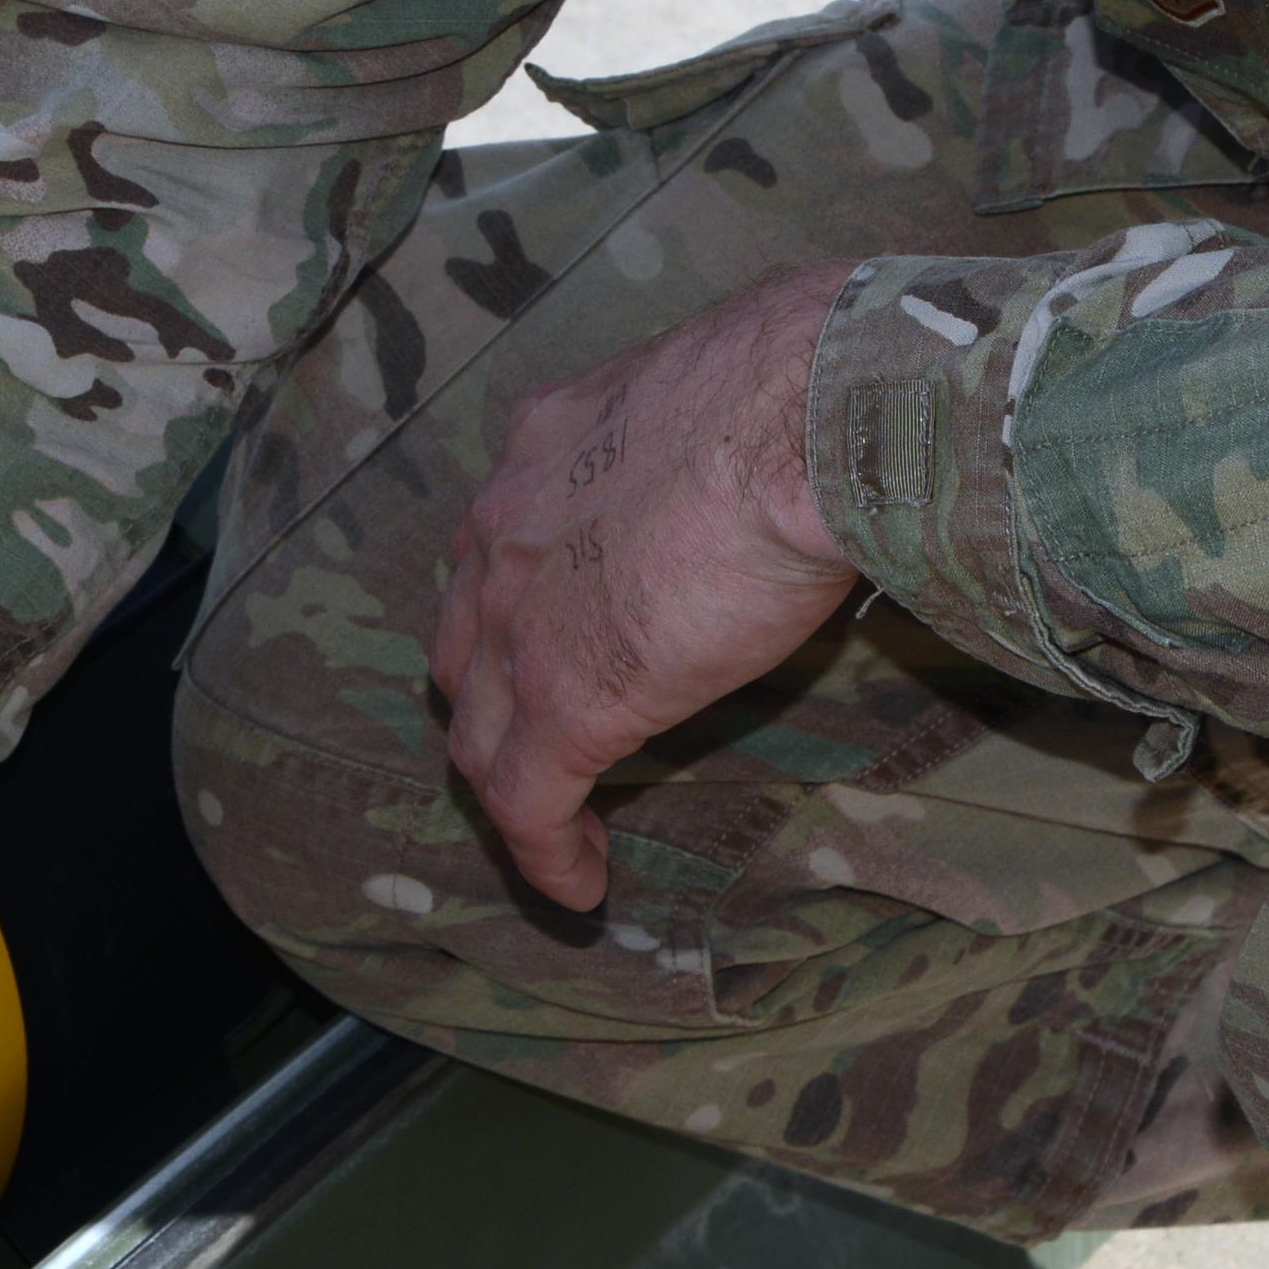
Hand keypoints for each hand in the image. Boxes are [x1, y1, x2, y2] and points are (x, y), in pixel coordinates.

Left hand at [426, 258, 861, 913]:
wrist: (802, 414)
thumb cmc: (799, 382)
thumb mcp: (723, 389)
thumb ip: (713, 434)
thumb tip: (784, 443)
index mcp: (544, 440)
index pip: (498, 539)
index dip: (517, 603)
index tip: (559, 637)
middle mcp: (507, 520)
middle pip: (465, 637)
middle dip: (492, 695)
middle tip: (542, 737)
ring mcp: (524, 616)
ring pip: (478, 729)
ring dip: (509, 783)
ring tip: (556, 824)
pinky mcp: (566, 699)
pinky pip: (525, 800)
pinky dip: (544, 852)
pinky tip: (581, 886)